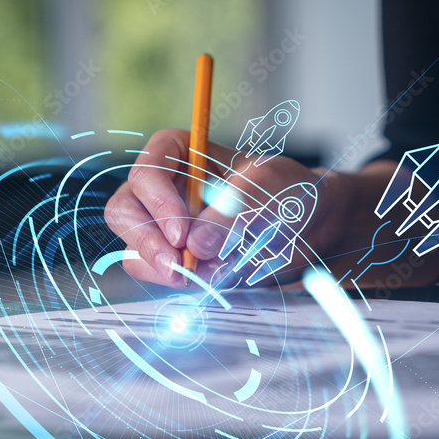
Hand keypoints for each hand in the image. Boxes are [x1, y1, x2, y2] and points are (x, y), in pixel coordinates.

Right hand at [104, 129, 350, 287]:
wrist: (313, 227)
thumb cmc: (290, 190)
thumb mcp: (270, 186)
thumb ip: (232, 211)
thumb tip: (195, 247)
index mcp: (180, 153)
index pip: (146, 170)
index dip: (156, 201)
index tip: (182, 233)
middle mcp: (165, 189)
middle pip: (125, 211)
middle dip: (147, 242)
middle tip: (179, 268)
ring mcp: (167, 227)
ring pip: (134, 249)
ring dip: (159, 268)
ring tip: (196, 278)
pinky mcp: (178, 260)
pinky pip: (156, 275)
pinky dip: (175, 283)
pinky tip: (203, 284)